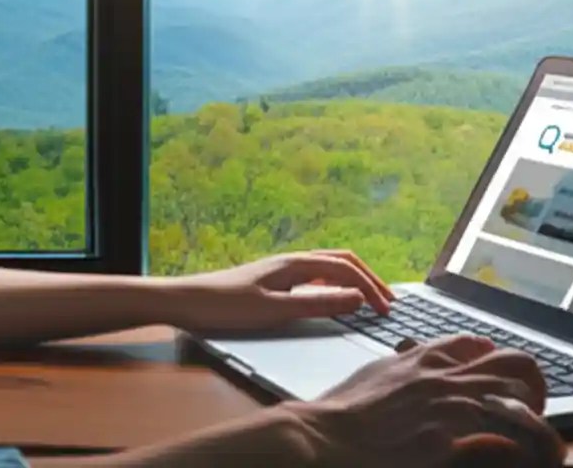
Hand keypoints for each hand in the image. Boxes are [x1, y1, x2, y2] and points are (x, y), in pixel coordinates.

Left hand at [156, 250, 395, 331]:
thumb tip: (356, 298)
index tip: (385, 310)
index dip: (370, 288)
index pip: (346, 270)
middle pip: (343, 261)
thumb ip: (317, 304)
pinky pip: (316, 275)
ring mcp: (283, 269)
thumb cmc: (224, 305)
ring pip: (330, 266)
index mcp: (295, 264)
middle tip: (388, 301)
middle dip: (369, 279)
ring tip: (370, 298)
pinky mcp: (275, 280)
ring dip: (354, 279)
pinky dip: (336, 284)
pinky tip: (335, 298)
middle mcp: (292, 260)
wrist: (184, 300)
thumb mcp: (274, 310)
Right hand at [283, 334, 564, 467]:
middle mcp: (444, 377)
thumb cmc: (340, 411)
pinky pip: (501, 438)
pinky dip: (516, 449)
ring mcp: (449, 407)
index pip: (477, 345)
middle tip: (531, 408)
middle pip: (513, 363)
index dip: (496, 359)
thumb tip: (410, 360)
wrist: (321, 437)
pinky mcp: (447, 440)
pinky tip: (515, 457)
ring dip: (531, 418)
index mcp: (425, 358)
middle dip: (532, 384)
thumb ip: (401, 365)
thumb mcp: (374, 374)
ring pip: (518, 399)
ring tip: (532, 438)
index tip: (500, 377)